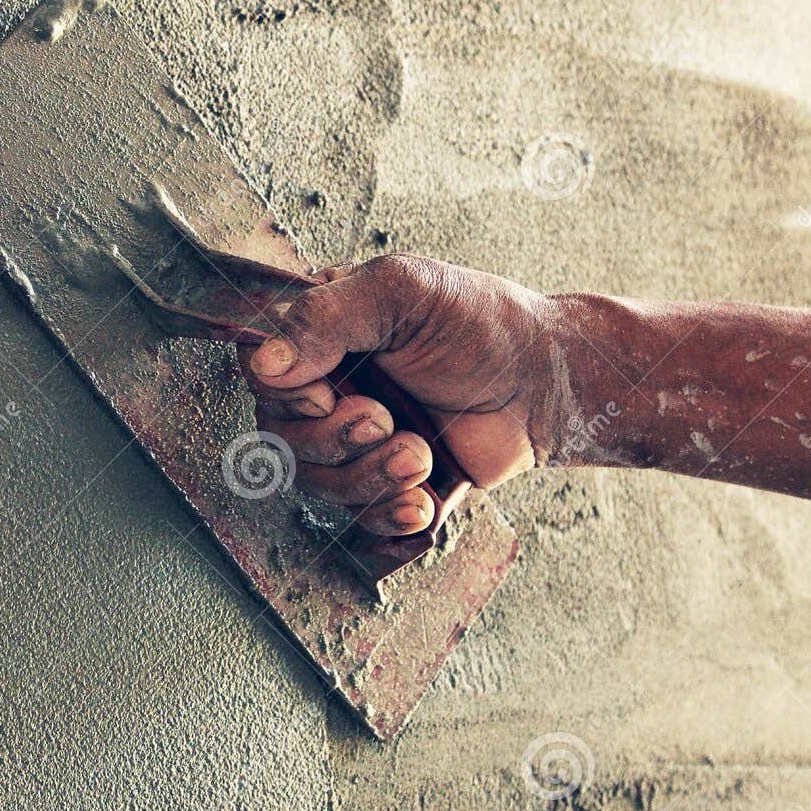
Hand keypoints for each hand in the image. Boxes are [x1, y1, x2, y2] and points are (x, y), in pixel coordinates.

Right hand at [238, 255, 556, 535]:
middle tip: (384, 419)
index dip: (288, 397)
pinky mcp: (390, 485)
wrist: (546, 383)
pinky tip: (422, 498)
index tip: (326, 393)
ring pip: (319, 485)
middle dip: (334, 440)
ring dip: (368, 478)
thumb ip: (327, 315)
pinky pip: (362, 521)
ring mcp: (359, 443)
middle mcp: (333, 390)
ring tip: (418, 453)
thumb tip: (267, 363)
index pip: (263, 377)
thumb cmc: (483, 323)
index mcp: (326, 337)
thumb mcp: (403, 289)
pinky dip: (389, 515)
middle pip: (283, 440)